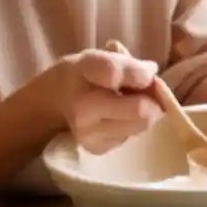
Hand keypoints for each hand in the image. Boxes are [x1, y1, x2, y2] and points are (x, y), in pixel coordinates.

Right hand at [44, 47, 163, 154]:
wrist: (53, 102)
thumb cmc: (85, 75)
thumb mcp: (103, 57)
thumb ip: (130, 64)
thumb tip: (152, 74)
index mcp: (84, 70)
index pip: (113, 72)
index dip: (138, 73)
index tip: (147, 73)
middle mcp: (82, 105)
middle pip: (138, 109)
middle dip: (154, 99)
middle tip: (149, 92)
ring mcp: (88, 132)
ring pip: (141, 124)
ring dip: (147, 113)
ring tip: (133, 103)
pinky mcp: (97, 149)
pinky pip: (132, 136)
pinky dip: (133, 125)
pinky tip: (120, 116)